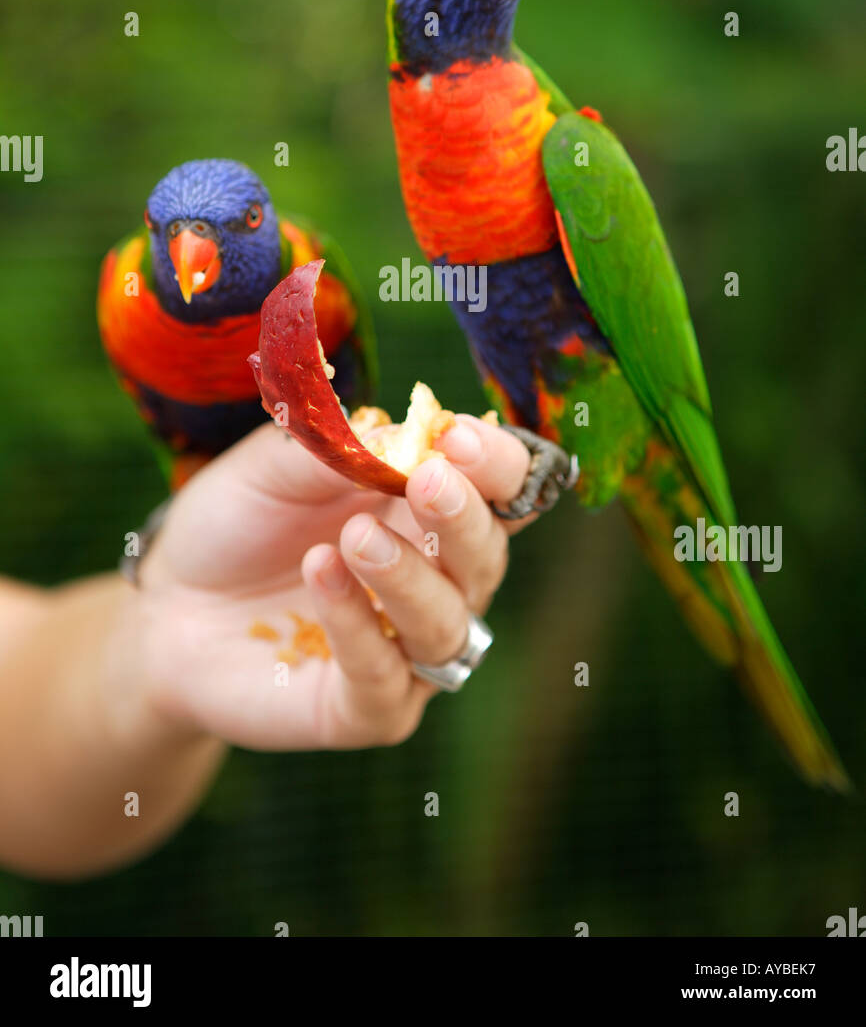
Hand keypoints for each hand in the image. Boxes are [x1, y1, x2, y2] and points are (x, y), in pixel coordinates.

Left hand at [127, 415, 533, 750]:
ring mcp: (407, 653)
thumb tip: (396, 435)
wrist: (166, 607)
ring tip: (354, 537)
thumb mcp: (272, 467)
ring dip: (408, 576)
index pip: (501, 493)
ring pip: (446, 624)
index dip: (497, 466)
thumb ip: (335, 449)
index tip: (460, 439)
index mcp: (427, 512)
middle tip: (428, 481)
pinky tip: (320, 573)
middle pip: (487, 556)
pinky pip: (384, 675)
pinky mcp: (366, 709)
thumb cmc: (236, 525)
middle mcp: (436, 583)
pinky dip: (357, 623)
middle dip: (463, 518)